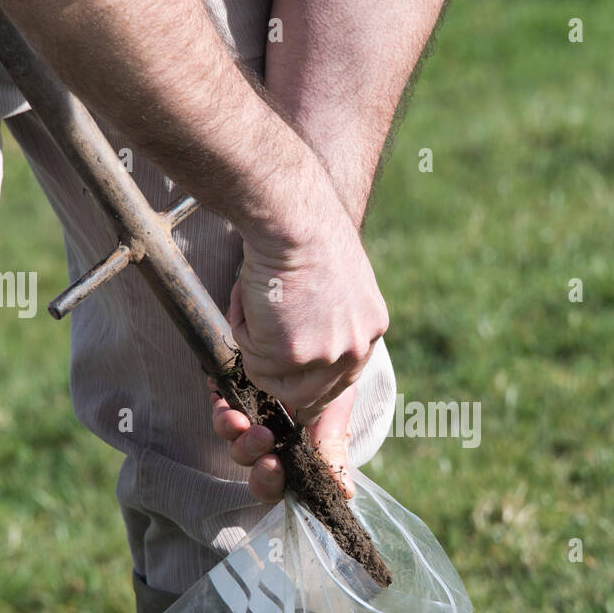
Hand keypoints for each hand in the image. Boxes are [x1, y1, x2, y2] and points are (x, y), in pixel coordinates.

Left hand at [210, 381, 356, 504]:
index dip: (270, 482)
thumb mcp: (334, 413)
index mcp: (295, 455)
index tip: (273, 465)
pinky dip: (219, 402)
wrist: (316, 341)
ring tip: (236, 415)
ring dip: (230, 429)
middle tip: (260, 437)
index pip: (278, 484)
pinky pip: (220, 406)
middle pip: (250, 462)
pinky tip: (219, 391)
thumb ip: (333, 449)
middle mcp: (271, 442)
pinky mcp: (236, 397)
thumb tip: (344, 492)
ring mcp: (251, 420)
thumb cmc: (332, 382)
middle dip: (249, 453)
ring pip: (231, 436)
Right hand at [231, 199, 388, 421]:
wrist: (293, 217)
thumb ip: (326, 317)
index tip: (283, 370)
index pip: (340, 378)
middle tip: (254, 346)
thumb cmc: (304, 233)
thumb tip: (294, 339)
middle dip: (277, 377)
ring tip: (251, 305)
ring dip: (255, 350)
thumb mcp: (332, 281)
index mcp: (371, 328)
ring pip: (277, 381)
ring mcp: (328, 354)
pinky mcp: (295, 354)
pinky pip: (254, 362)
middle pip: (312, 395)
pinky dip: (242, 331)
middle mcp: (358, 347)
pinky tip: (248, 296)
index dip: (306, 378)